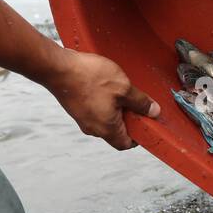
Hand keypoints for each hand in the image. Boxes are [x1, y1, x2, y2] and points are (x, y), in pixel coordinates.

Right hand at [45, 49, 159, 149]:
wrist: (58, 68)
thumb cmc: (89, 78)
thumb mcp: (124, 87)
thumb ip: (140, 102)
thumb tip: (154, 111)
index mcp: (107, 129)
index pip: (125, 144)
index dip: (138, 137)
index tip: (145, 123)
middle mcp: (93, 129)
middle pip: (116, 133)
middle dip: (128, 120)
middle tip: (135, 103)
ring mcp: (82, 119)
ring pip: (105, 121)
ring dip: (115, 110)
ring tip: (120, 92)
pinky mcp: (76, 109)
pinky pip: (95, 112)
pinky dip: (103, 104)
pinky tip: (105, 88)